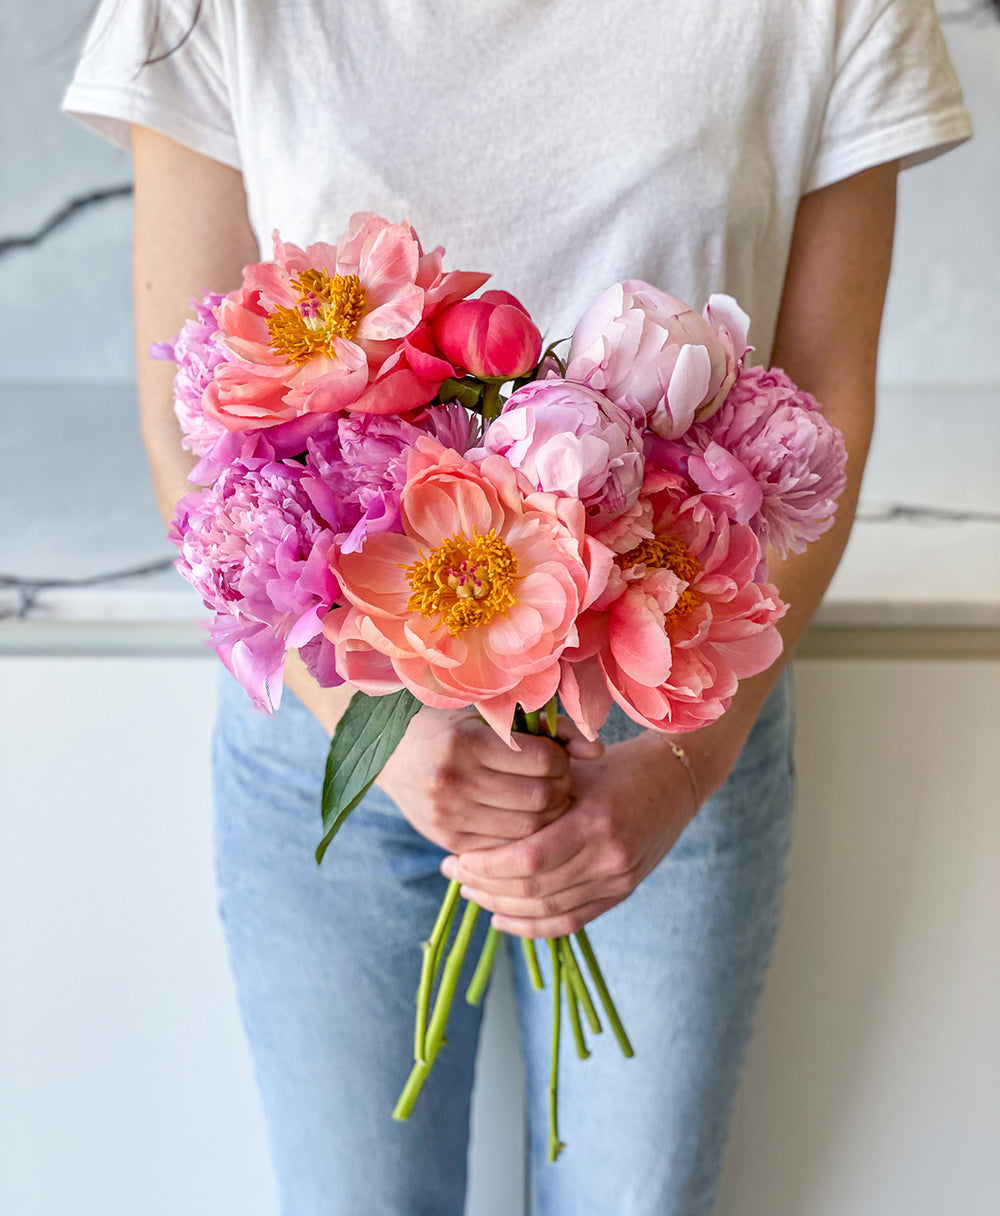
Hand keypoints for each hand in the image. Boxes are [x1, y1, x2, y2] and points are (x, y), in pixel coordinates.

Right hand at [377, 707, 603, 853]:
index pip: (545, 761)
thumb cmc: (449, 726)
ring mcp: (449, 816)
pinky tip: (521, 819)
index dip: (563, 760)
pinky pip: (505, 849)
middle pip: (541, 799)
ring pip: (528, 830)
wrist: (390, 754)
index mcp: (468, 742)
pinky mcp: (447, 841)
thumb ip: (546, 730)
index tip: (559, 757)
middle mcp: (455, 781)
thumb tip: (598, 751)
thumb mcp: (491, 715)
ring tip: (544, 801)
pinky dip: (522, 837)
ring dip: (547, 817)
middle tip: (558, 782)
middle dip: (561, 791)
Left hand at [440, 730, 703, 936]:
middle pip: (534, 890)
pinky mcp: (622, 894)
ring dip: (501, 906)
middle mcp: (609, 857)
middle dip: (485, 886)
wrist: (675, 780)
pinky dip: (531, 927)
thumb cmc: (615, 766)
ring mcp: (618, 880)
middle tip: (453, 873)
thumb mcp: (574, 768)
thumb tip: (477, 816)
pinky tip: (501, 919)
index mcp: (595, 821)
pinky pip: (570, 922)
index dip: (487, 865)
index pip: (529, 860)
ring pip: (548, 911)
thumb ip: (532, 794)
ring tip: (470, 892)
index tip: (456, 857)